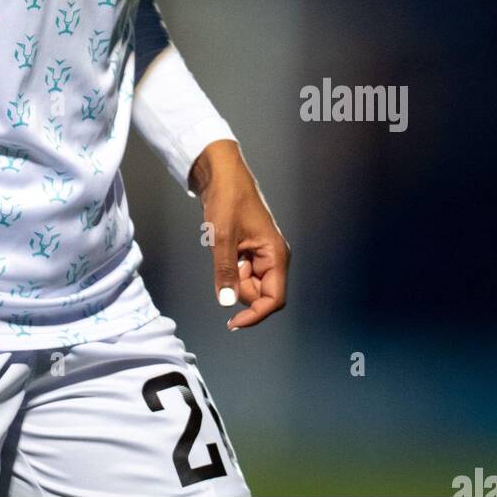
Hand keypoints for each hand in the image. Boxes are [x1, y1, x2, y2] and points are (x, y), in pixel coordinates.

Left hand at [189, 141, 290, 331]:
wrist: (220, 174)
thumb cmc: (227, 199)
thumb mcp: (222, 237)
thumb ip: (226, 271)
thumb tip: (227, 302)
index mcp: (276, 255)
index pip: (274, 299)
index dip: (255, 314)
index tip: (233, 322)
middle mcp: (273, 257)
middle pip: (259, 293)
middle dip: (239, 287)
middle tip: (224, 261)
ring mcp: (261, 253)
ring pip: (248, 283)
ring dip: (232, 275)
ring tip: (223, 247)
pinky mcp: (249, 249)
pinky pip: (241, 270)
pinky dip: (229, 266)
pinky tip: (222, 246)